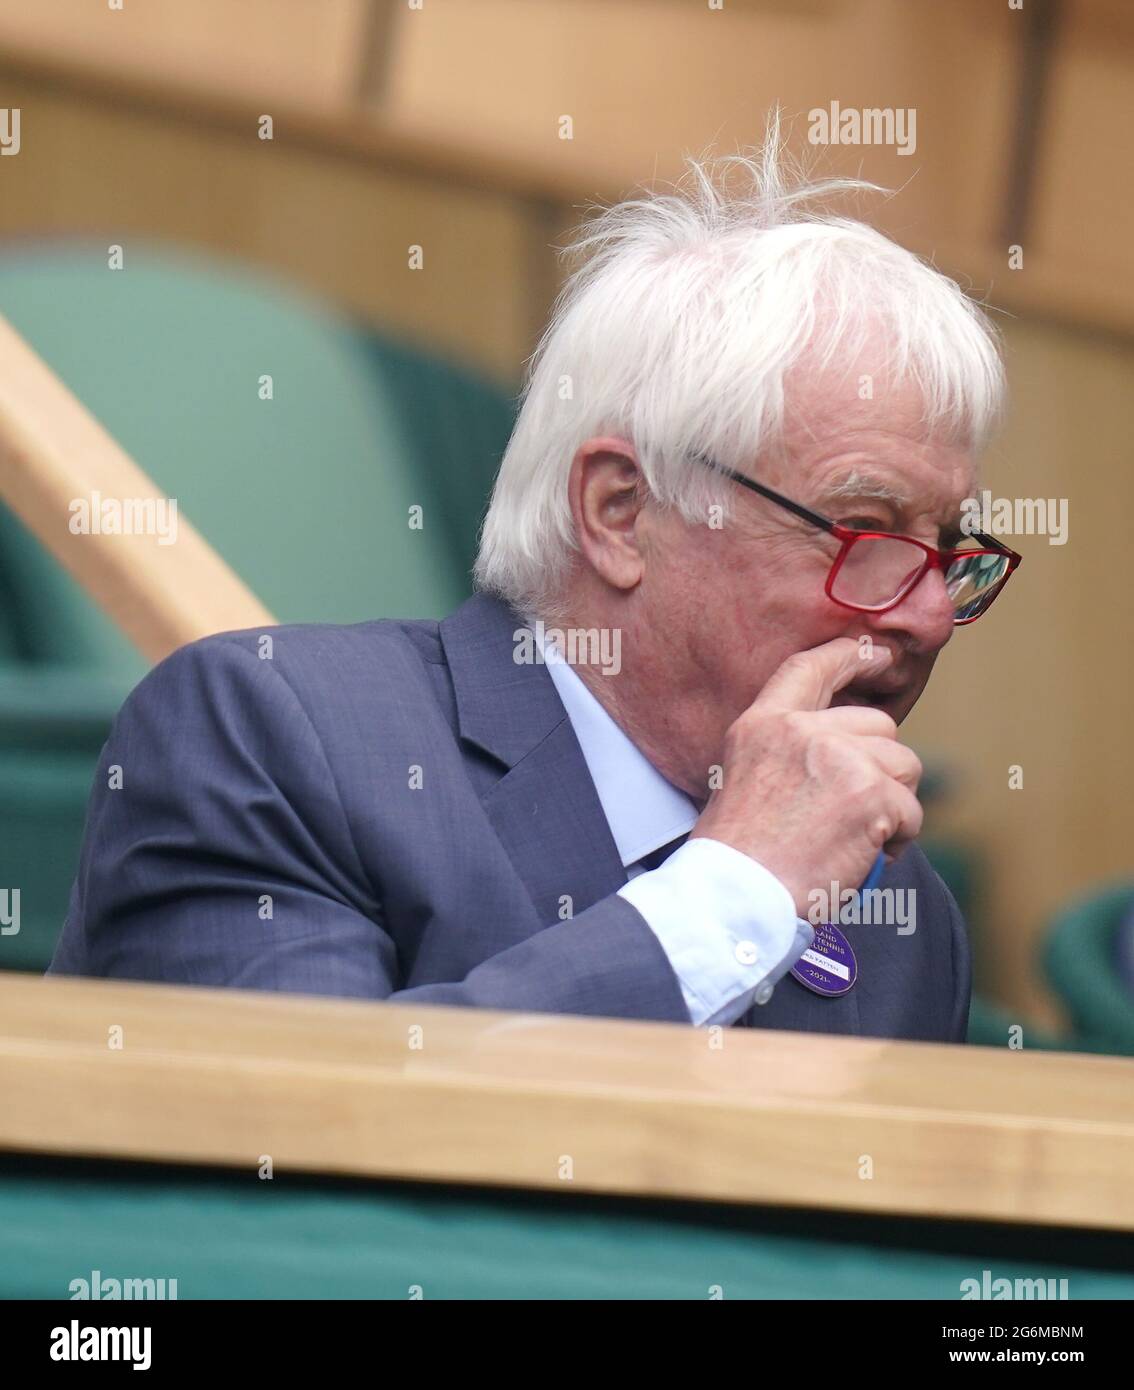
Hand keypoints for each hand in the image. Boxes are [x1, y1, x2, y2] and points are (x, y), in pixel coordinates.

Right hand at [689, 638, 922, 916]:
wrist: (737, 896)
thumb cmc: (740, 854)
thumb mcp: (742, 776)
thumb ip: (788, 747)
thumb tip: (847, 743)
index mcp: (763, 724)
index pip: (811, 668)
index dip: (850, 655)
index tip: (879, 652)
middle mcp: (802, 732)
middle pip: (878, 725)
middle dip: (880, 765)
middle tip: (853, 808)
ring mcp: (841, 760)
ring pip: (904, 765)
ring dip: (893, 803)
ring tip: (856, 835)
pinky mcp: (872, 796)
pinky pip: (912, 810)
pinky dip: (898, 838)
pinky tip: (862, 855)